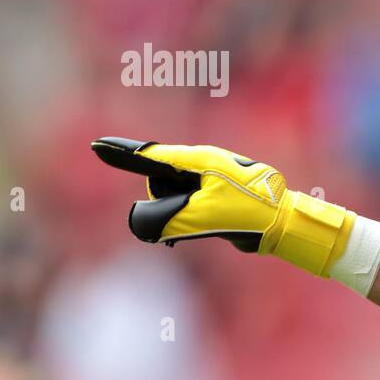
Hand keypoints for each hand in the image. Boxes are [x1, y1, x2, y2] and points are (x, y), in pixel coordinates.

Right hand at [91, 137, 354, 275]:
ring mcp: (211, 177)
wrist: (282, 222)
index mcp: (199, 160)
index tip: (97, 146)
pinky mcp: (217, 193)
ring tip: (206, 225)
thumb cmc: (247, 213)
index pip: (152, 156)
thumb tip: (141, 222)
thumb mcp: (202, 216)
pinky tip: (196, 233)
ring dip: (178, 214)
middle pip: (162, 179)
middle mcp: (204, 163)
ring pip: (175, 194)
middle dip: (164, 201)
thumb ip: (166, 218)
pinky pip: (189, 204)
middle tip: (192, 218)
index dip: (123, 153)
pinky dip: (188, 218)